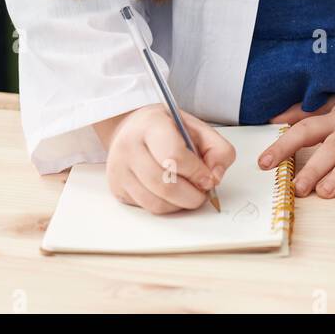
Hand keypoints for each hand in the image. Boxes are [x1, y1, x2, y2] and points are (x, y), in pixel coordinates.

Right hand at [104, 103, 235, 214]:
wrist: (132, 128)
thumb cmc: (166, 128)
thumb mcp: (197, 128)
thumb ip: (217, 149)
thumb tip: (215, 178)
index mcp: (151, 125)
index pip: (174, 156)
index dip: (196, 172)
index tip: (208, 177)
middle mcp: (129, 146)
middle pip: (165, 185)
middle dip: (192, 195)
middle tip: (202, 192)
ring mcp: (120, 169)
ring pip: (155, 203)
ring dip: (180, 205)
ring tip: (189, 193)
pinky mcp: (117, 188)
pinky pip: (147, 208)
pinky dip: (166, 207)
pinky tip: (172, 194)